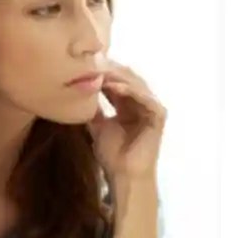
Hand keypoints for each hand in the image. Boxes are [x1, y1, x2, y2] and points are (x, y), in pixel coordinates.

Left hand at [89, 62, 165, 181]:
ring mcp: (152, 108)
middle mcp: (142, 102)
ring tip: (101, 71)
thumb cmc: (112, 154)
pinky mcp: (159, 115)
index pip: (117, 80)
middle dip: (110, 69)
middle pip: (127, 77)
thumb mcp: (96, 125)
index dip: (102, 72)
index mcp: (129, 103)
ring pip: (136, 83)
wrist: (124, 175)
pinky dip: (131, 90)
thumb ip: (92, 108)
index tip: (83, 66)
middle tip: (92, 62)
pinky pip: (145, 97)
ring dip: (118, 76)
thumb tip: (77, 90)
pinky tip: (115, 86)